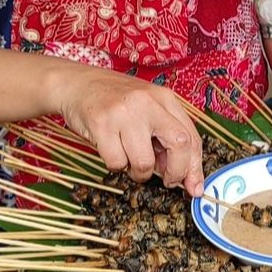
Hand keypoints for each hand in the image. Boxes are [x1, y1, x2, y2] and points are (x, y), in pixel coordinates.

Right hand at [50, 66, 203, 196]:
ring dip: (139, 172)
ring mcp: (125, 113)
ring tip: (130, 159)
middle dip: (176, 172)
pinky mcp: (101, 124)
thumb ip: (167, 138)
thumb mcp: (149, 111)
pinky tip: (112, 149)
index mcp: (165, 99)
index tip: (194, 188)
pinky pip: (117, 163)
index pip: (192, 137)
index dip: (195, 167)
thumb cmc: (116, 103)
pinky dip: (116, 165)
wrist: (76, 83)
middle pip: (179, 144)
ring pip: (144, 162)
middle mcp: (148, 103)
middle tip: (166, 180)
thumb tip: (185, 177)